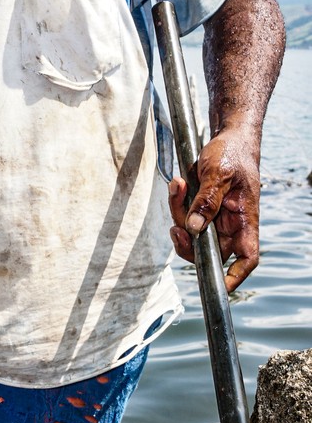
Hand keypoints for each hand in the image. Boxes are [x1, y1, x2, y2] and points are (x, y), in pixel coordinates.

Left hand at [168, 129, 260, 292]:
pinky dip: (177, 201)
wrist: (227, 135)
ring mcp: (214, 215)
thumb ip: (207, 200)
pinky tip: (177, 183)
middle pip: (208, 249)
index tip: (219, 287)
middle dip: (188, 239)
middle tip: (176, 226)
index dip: (234, 276)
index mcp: (245, 220)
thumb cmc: (231, 152)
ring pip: (190, 231)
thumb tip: (194, 228)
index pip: (246, 258)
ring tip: (178, 185)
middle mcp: (230, 223)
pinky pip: (183, 214)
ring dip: (178, 212)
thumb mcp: (219, 173)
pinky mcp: (200, 206)